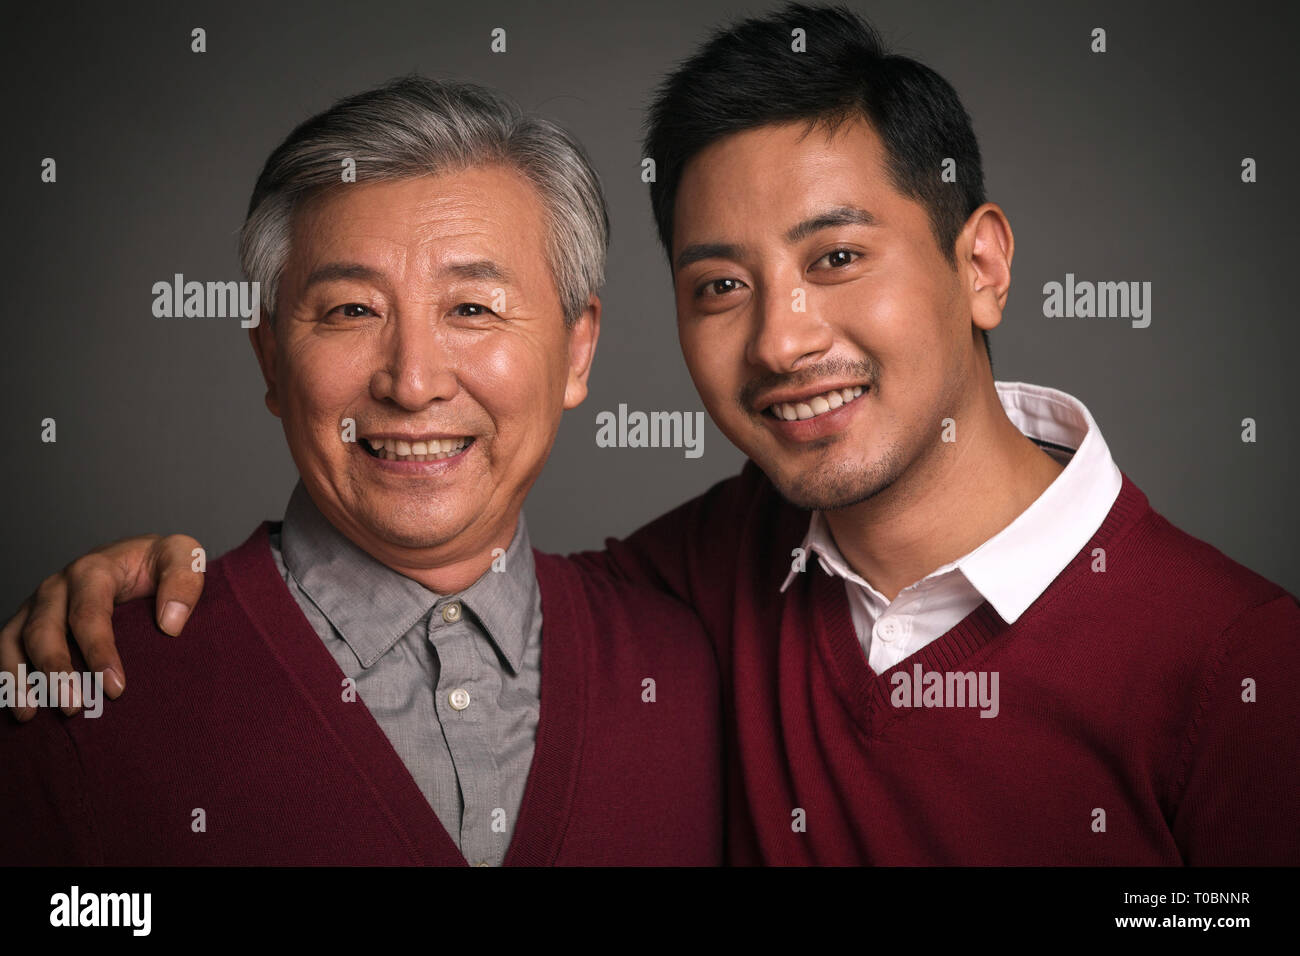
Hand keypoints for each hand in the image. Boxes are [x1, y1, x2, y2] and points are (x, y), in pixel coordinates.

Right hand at [1, 534, 206, 719]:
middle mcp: (58, 585)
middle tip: (75, 708)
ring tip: (32, 713)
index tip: (116, 689)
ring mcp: (40, 602)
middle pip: (44, 629)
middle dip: (55, 671)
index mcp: (93, 570)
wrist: (141, 557)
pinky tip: (22, 705)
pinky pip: (7, 646)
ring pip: (15, 639)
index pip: (88, 614)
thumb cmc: (161, 562)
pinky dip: (7, 675)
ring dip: (20, 677)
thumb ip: (185, 580)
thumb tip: (170, 624)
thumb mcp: (184, 556)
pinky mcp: (31, 618)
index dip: (99, 652)